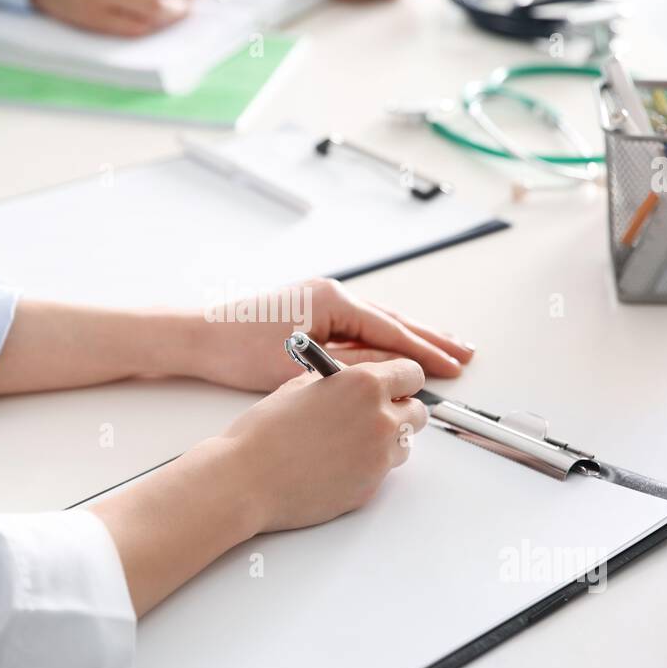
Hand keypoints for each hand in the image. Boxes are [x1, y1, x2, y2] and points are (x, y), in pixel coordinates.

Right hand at [92, 357, 427, 611]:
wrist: (246, 478)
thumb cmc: (264, 431)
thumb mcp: (302, 384)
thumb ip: (340, 380)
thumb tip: (355, 379)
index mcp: (364, 383)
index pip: (410, 373)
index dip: (402, 379)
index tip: (397, 384)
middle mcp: (381, 418)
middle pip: (417, 411)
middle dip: (399, 411)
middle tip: (375, 414)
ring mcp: (380, 456)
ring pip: (404, 444)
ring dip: (387, 441)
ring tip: (350, 442)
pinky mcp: (371, 487)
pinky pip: (383, 471)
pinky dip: (368, 466)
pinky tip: (337, 464)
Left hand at [190, 277, 473, 391]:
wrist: (201, 337)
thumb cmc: (240, 350)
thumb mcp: (302, 367)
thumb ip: (351, 367)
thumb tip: (391, 373)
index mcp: (332, 300)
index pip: (391, 330)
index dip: (425, 352)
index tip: (453, 367)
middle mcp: (332, 294)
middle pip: (393, 319)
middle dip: (431, 339)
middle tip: (466, 353)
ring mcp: (323, 300)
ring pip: (380, 321)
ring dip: (412, 336)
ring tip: (446, 347)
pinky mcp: (313, 311)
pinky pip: (362, 325)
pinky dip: (386, 337)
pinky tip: (401, 346)